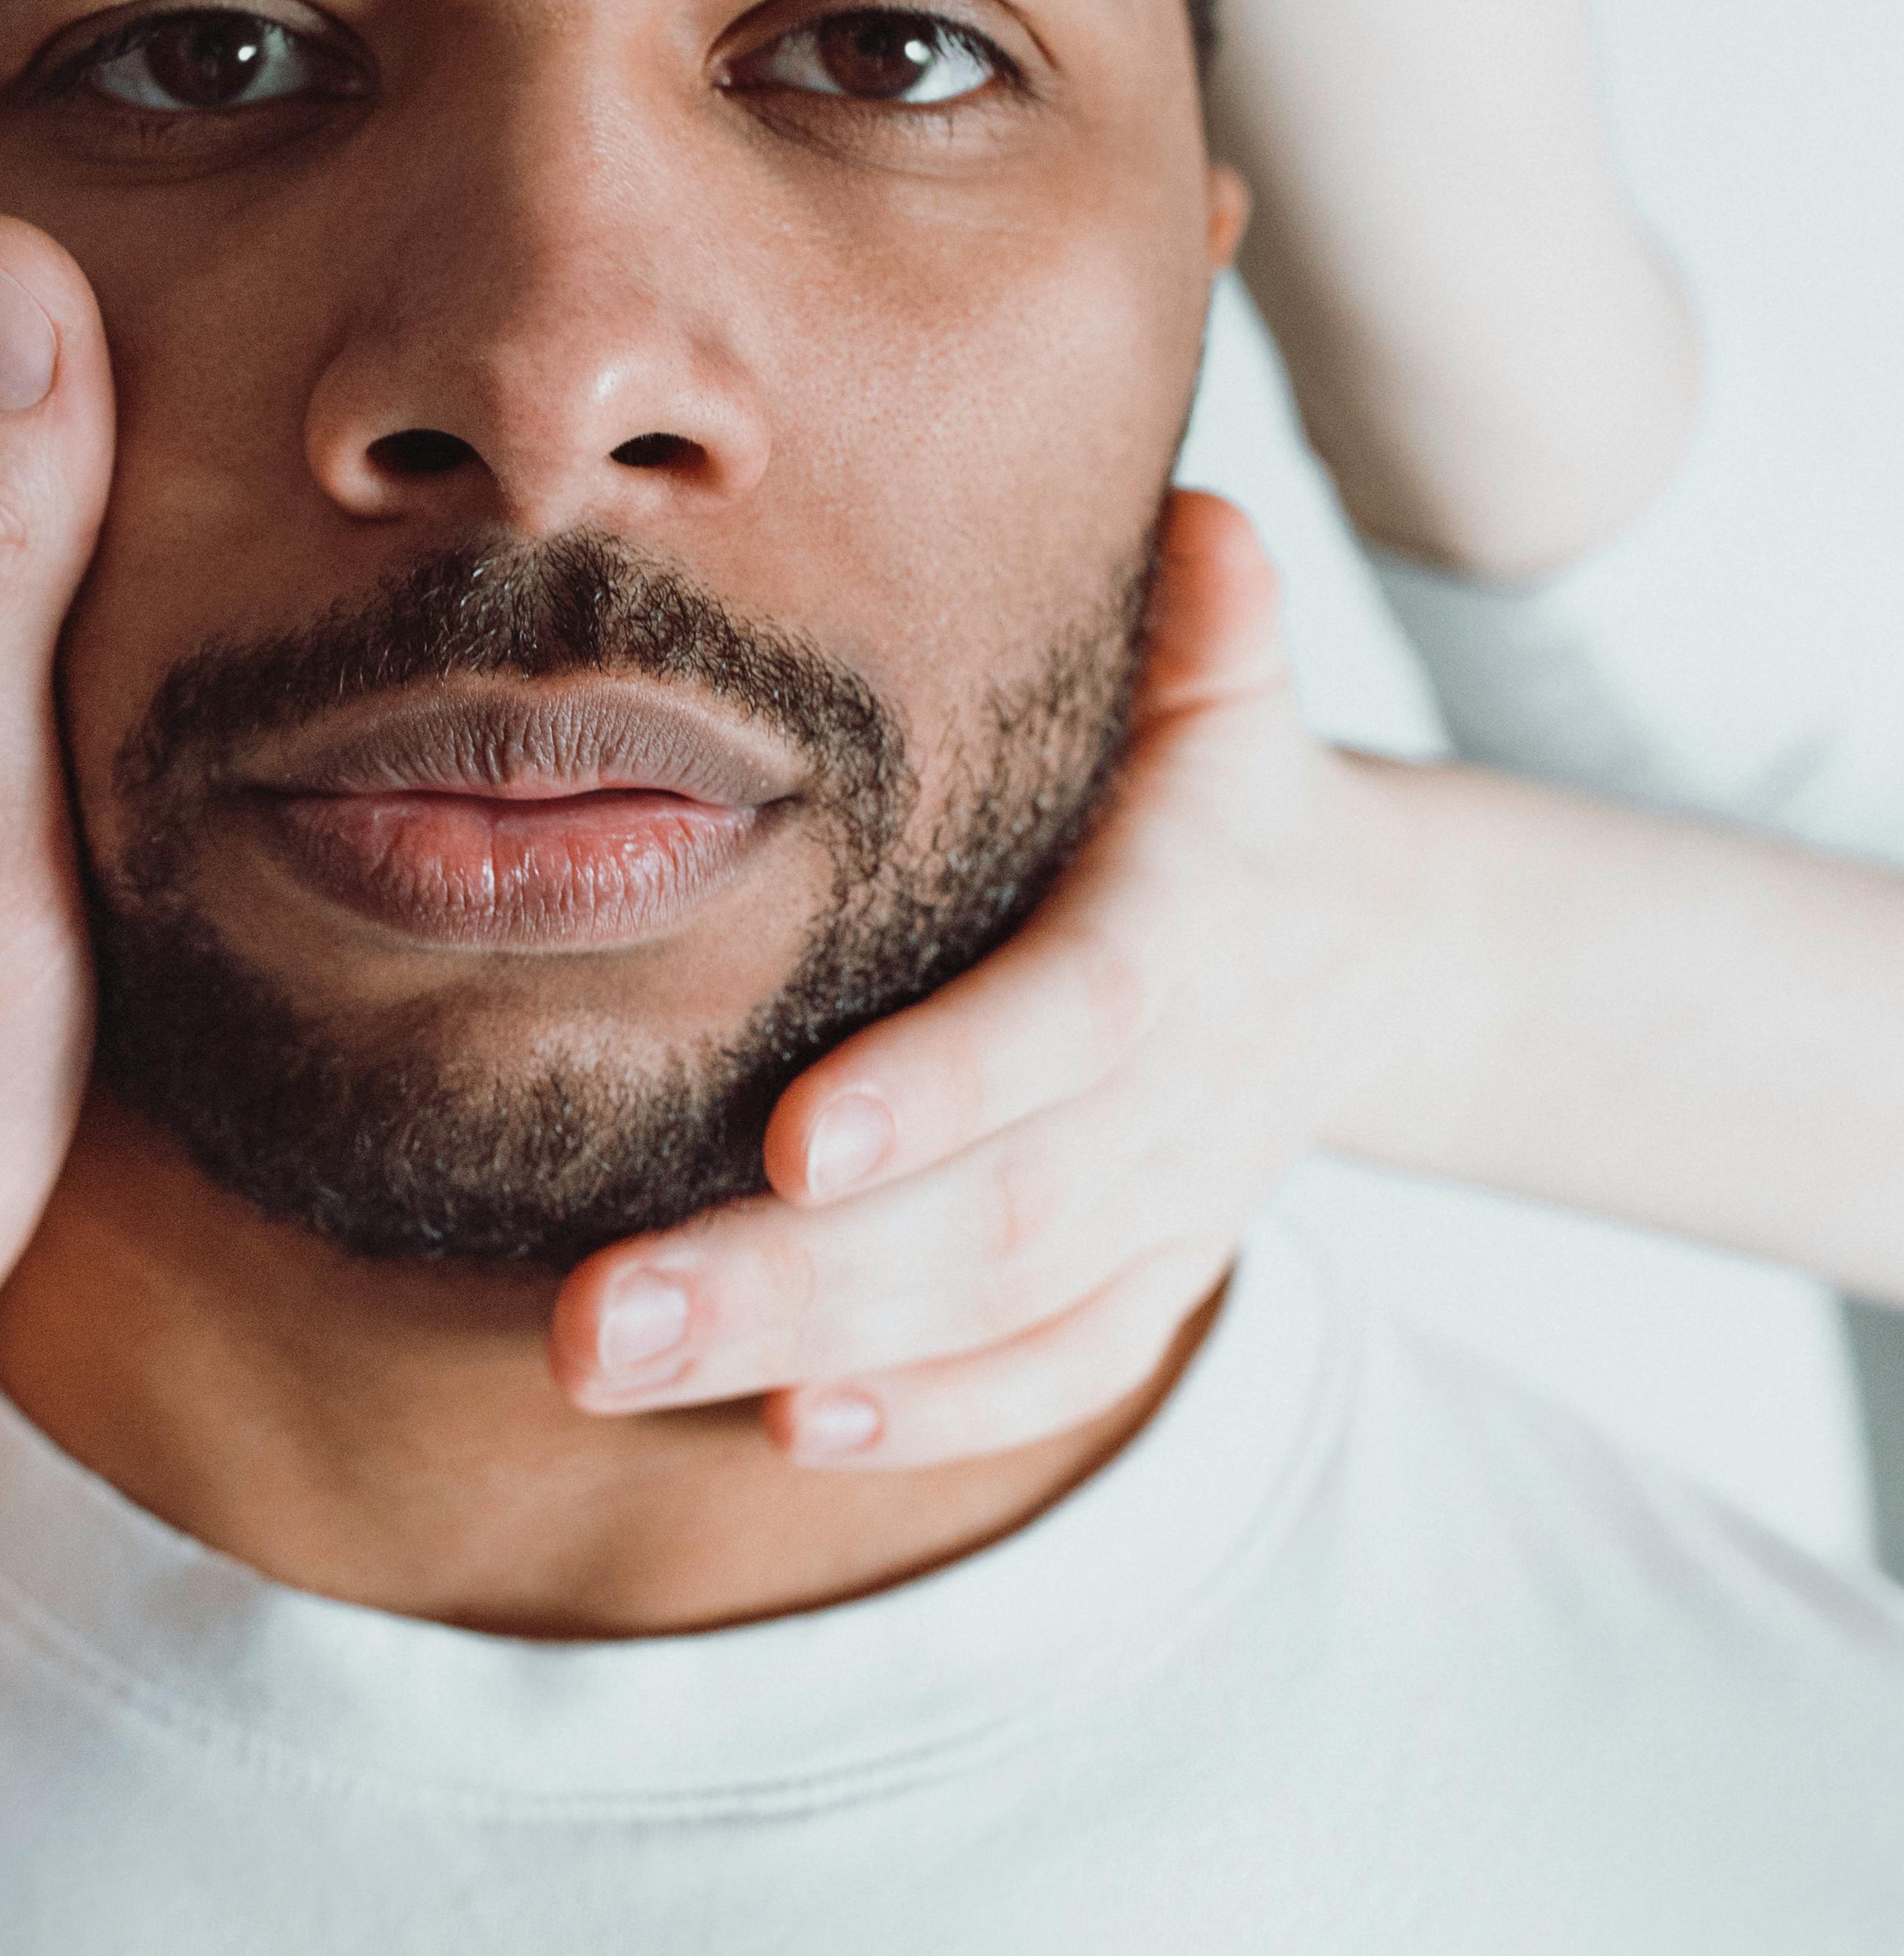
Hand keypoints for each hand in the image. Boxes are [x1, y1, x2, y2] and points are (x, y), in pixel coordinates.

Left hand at [549, 494, 1416, 1466]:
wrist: (1367, 942)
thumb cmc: (1219, 785)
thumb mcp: (1232, 685)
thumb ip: (1208, 616)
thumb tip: (1198, 526)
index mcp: (1189, 926)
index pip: (1072, 1023)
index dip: (947, 1090)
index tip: (794, 1145)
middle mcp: (1186, 1091)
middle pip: (994, 1210)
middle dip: (790, 1277)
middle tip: (589, 1320)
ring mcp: (1173, 1204)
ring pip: (992, 1306)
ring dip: (802, 1352)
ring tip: (608, 1363)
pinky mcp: (1157, 1279)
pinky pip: (1056, 1371)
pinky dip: (932, 1413)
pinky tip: (783, 1430)